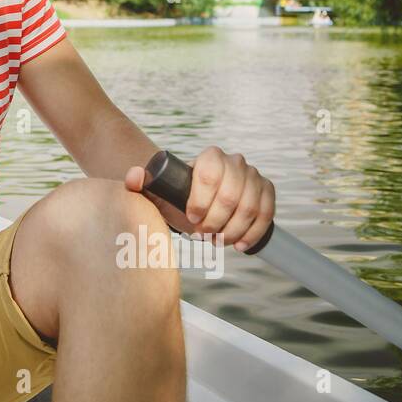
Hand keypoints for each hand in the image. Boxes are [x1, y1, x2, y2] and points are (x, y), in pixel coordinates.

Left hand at [125, 146, 275, 252]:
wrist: (198, 202)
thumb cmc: (176, 197)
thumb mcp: (156, 191)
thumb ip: (138, 182)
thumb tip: (134, 176)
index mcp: (210, 156)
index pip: (209, 175)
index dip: (201, 201)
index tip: (191, 219)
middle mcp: (235, 161)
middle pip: (231, 194)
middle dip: (216, 221)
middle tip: (203, 235)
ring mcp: (254, 176)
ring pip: (250, 207)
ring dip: (233, 230)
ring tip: (218, 241)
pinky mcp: (267, 191)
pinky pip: (267, 213)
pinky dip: (253, 232)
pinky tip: (240, 244)